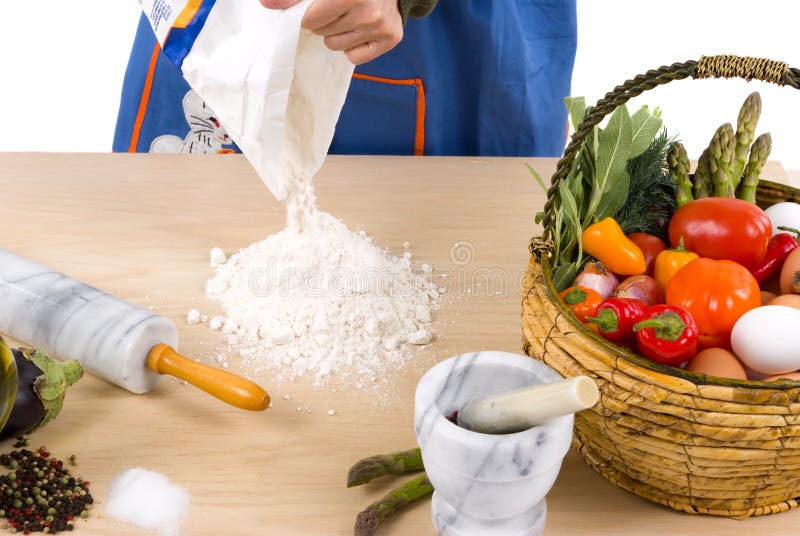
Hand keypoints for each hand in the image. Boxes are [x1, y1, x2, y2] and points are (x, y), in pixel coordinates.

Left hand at [259, 0, 402, 64]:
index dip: (309, 13)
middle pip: (322, 32)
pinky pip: (354, 57)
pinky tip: (361, 28)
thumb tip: (267, 4)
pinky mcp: (391, 39)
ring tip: (349, 16)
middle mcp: (369, 11)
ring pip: (335, 45)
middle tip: (337, 7)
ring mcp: (381, 27)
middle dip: (323, 21)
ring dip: (336, 33)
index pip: (310, 20)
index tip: (319, 6)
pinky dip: (353, 46)